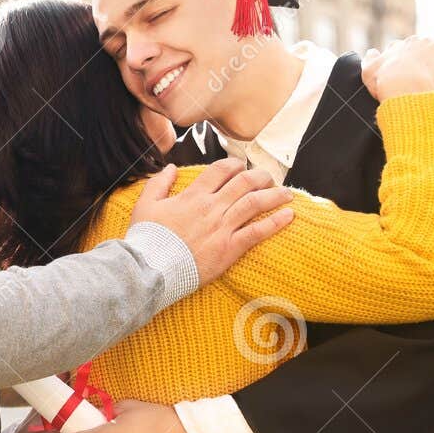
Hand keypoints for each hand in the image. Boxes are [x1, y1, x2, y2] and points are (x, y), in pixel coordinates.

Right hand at [129, 158, 294, 285]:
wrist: (150, 268)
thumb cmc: (146, 239)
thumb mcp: (145, 205)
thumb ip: (158, 183)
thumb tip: (170, 168)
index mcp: (192, 196)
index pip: (220, 170)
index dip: (234, 164)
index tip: (241, 166)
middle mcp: (211, 208)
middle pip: (244, 182)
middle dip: (260, 176)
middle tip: (268, 178)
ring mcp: (222, 227)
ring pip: (255, 203)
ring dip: (274, 195)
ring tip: (287, 193)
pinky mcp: (229, 248)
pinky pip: (257, 232)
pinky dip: (275, 222)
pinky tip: (288, 216)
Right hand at [360, 35, 433, 100]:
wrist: (404, 85)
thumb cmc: (384, 81)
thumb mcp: (367, 71)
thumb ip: (369, 59)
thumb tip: (372, 51)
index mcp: (396, 46)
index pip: (399, 48)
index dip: (401, 58)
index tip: (402, 69)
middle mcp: (412, 41)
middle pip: (418, 45)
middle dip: (419, 55)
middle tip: (421, 72)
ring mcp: (429, 44)